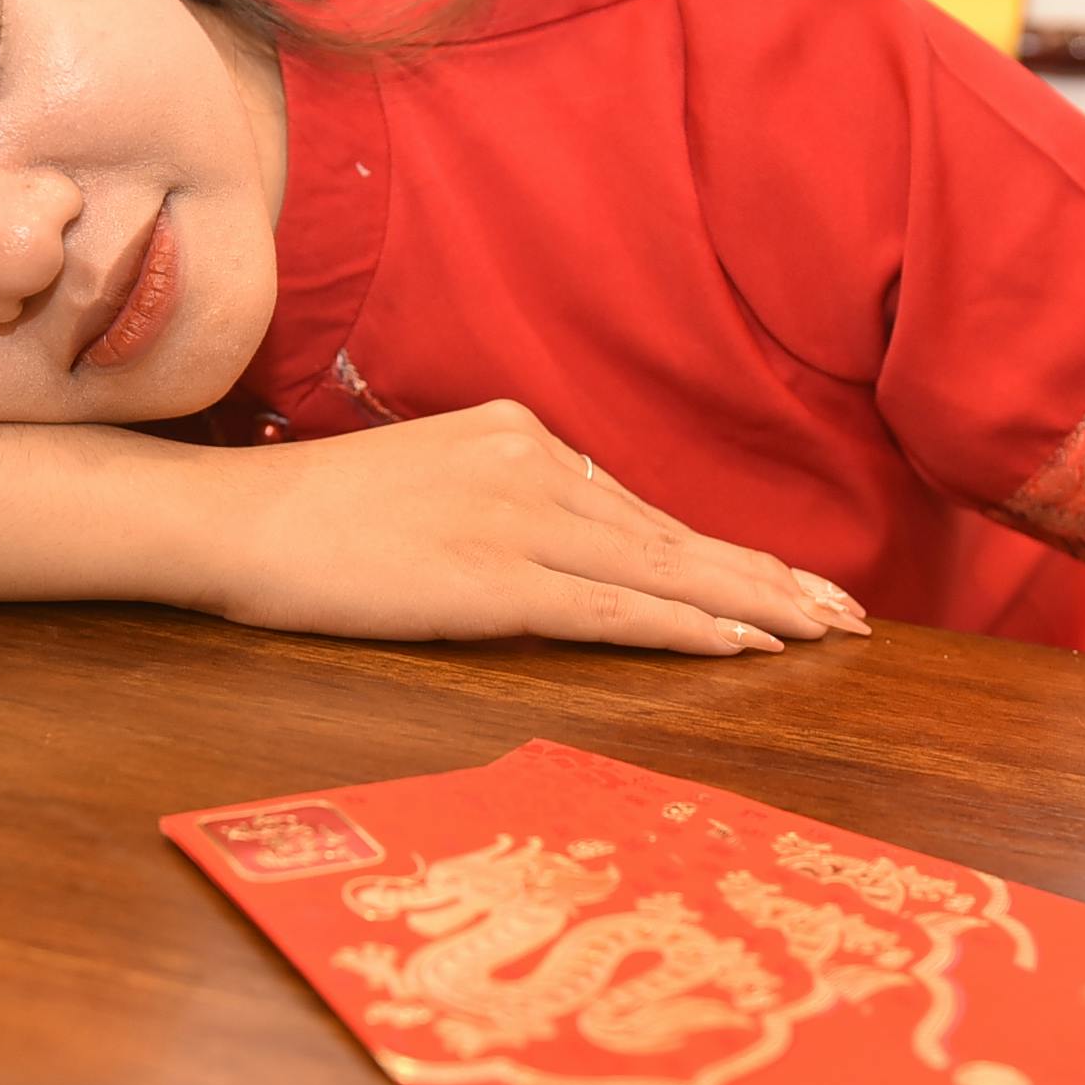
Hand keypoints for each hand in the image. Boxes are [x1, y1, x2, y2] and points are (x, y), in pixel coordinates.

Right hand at [190, 399, 869, 655]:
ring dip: (753, 607)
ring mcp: (516, 519)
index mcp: (516, 435)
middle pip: (673, 535)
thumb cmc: (310, 517)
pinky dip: (686, 628)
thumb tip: (562, 545)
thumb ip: (498, 505)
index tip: (789, 582)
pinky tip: (743, 648)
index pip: (640, 510)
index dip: (722, 553)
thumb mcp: (423, 484)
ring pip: (662, 570)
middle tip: (848, 614)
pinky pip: (612, 609)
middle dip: (768, 579)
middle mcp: (532, 463)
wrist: (235, 520)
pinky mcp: (494, 577)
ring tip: (823, 634)